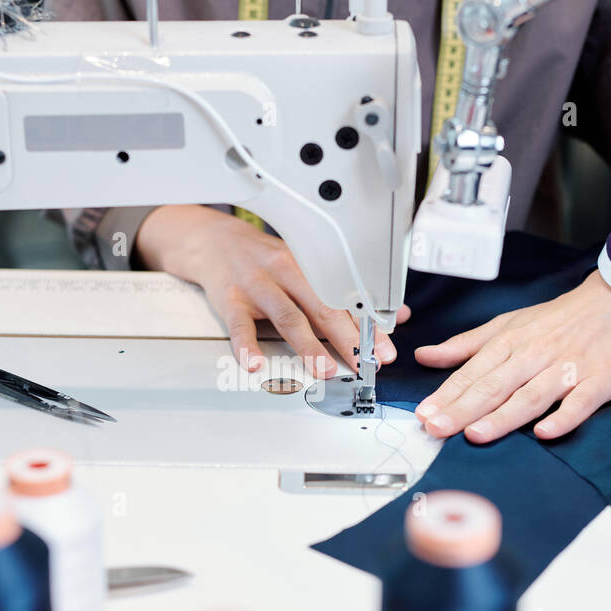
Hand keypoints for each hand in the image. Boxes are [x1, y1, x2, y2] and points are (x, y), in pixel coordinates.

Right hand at [135, 204, 406, 376]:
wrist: (215, 242)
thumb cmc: (264, 260)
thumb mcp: (307, 267)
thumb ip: (347, 294)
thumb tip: (395, 315)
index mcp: (310, 266)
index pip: (346, 300)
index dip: (368, 327)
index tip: (384, 351)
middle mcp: (286, 273)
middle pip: (322, 308)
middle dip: (346, 338)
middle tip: (363, 363)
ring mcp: (257, 286)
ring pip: (287, 317)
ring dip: (307, 345)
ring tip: (323, 369)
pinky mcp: (230, 299)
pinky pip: (239, 325)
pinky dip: (246, 345)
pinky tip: (255, 363)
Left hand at [413, 271, 610, 441]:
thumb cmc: (556, 319)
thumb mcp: (506, 325)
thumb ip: (465, 345)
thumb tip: (424, 356)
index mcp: (510, 343)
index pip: (472, 374)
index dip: (446, 395)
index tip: (423, 414)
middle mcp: (535, 356)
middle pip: (494, 386)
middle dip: (462, 410)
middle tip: (436, 429)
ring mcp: (567, 369)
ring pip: (531, 396)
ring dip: (503, 417)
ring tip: (476, 435)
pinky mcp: (600, 381)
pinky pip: (580, 403)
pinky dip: (563, 418)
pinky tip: (544, 434)